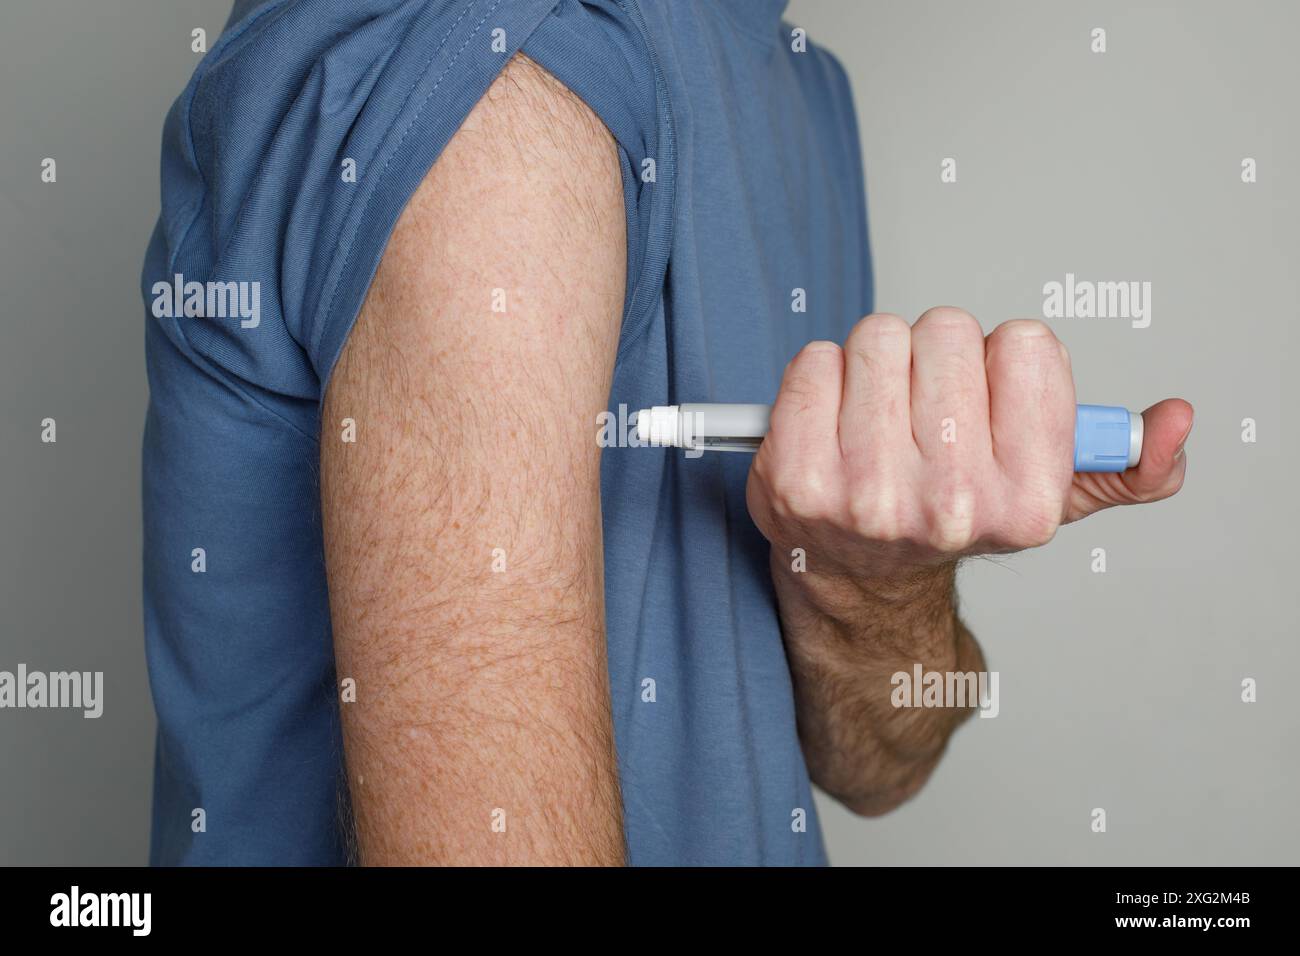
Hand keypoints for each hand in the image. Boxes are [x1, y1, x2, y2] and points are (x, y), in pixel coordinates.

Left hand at [745, 308, 1192, 611]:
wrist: (858, 579)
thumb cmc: (948, 516)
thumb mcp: (1049, 496)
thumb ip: (1123, 460)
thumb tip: (1174, 422)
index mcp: (1025, 500)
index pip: (1025, 343)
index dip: (1003, 362)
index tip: (986, 406)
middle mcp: (949, 505)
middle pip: (946, 331)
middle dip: (935, 357)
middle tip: (922, 413)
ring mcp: (866, 496)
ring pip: (878, 338)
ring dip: (875, 364)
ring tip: (875, 420)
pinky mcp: (794, 481)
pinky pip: (812, 363)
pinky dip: (819, 378)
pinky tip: (829, 425)